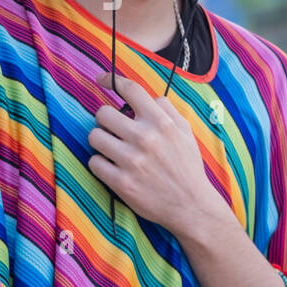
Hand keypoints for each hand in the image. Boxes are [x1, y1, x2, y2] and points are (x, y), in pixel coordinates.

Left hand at [88, 71, 225, 238]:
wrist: (192, 206)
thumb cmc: (187, 167)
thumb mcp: (185, 132)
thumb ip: (166, 110)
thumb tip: (147, 97)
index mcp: (161, 122)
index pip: (130, 89)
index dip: (110, 80)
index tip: (100, 79)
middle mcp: (145, 138)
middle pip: (103, 113)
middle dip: (105, 120)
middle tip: (113, 130)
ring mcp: (131, 160)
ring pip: (94, 136)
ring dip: (100, 141)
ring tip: (113, 149)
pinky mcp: (121, 182)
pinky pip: (94, 162)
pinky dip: (100, 164)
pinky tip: (113, 168)